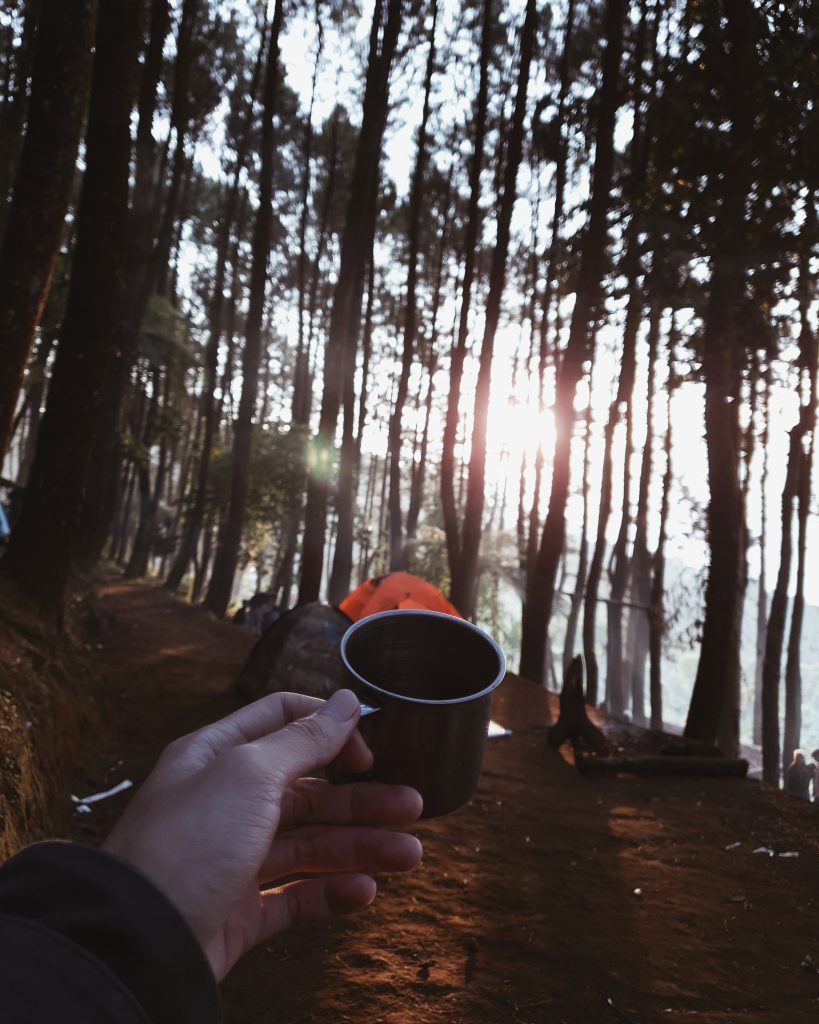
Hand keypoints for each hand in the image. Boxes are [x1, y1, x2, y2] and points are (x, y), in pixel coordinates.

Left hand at [102, 689, 422, 979]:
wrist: (138, 943)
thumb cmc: (186, 844)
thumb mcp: (250, 774)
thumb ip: (303, 739)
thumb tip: (346, 700)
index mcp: (218, 757)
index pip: (281, 723)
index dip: (328, 728)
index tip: (368, 747)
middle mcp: (226, 803)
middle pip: (308, 790)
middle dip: (361, 798)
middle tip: (412, 806)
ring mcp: (233, 859)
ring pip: (310, 844)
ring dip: (360, 847)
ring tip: (410, 856)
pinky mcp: (239, 911)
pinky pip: (296, 896)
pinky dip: (332, 892)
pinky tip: (365, 891)